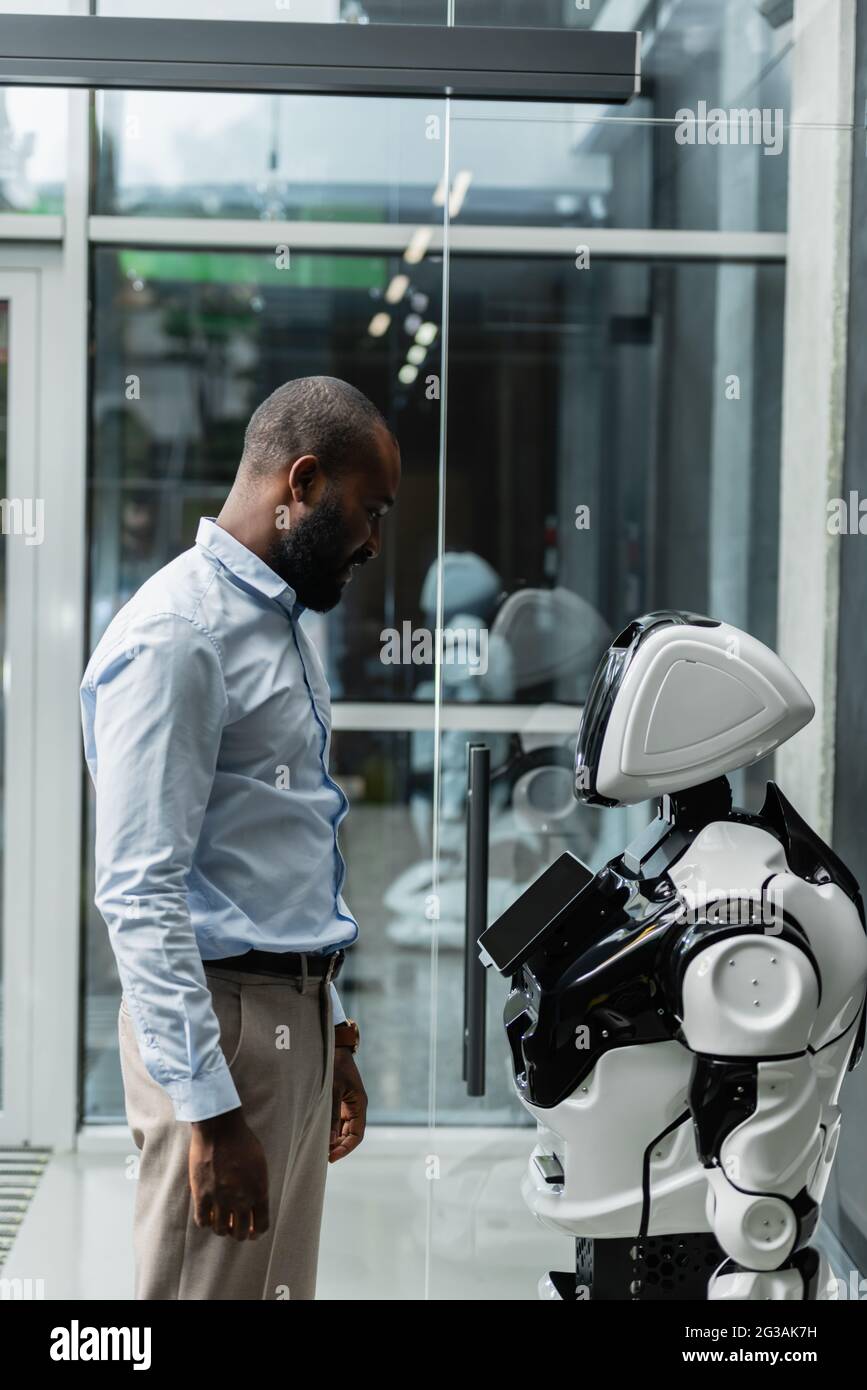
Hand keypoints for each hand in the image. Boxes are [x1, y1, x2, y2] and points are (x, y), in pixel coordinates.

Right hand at [189, 1108, 269, 1240]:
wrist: (220, 1128)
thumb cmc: (242, 1141)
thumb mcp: (260, 1164)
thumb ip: (258, 1186)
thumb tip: (255, 1202)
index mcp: (259, 1192)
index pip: (261, 1226)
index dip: (255, 1232)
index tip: (250, 1230)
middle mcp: (241, 1200)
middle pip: (240, 1233)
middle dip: (238, 1232)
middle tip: (233, 1225)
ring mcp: (221, 1199)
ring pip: (220, 1230)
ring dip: (221, 1228)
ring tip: (219, 1219)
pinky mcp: (202, 1195)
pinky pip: (202, 1221)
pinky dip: (205, 1221)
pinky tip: (206, 1213)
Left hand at [329, 1051, 366, 1161]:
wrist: (333, 1048)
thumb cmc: (334, 1066)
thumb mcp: (333, 1090)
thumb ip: (332, 1115)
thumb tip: (330, 1141)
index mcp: (359, 1105)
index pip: (357, 1134)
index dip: (346, 1148)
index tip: (332, 1157)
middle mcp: (355, 1107)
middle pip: (350, 1134)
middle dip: (339, 1146)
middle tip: (323, 1156)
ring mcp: (347, 1105)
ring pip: (343, 1129)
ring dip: (334, 1139)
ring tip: (320, 1148)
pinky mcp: (339, 1101)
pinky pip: (337, 1121)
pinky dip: (330, 1129)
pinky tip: (319, 1134)